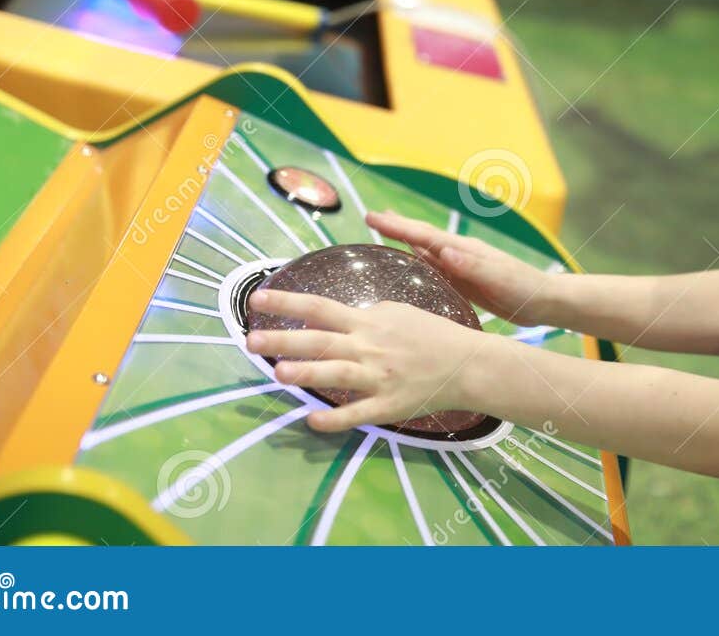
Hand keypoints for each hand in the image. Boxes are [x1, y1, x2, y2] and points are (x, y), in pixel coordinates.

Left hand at [246, 287, 498, 431]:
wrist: (467, 364)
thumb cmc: (433, 334)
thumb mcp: (399, 312)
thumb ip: (368, 316)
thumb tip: (341, 318)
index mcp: (369, 322)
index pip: (321, 308)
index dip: (288, 302)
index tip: (258, 298)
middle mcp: (368, 347)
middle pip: (320, 340)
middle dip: (284, 340)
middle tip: (251, 340)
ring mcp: (378, 377)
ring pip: (336, 374)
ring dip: (307, 373)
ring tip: (278, 373)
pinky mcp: (388, 405)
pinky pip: (357, 414)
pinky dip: (335, 419)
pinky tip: (311, 421)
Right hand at [365, 210, 559, 326]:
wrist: (543, 301)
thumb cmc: (524, 288)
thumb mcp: (498, 278)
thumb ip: (472, 265)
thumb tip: (445, 251)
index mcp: (465, 250)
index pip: (425, 235)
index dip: (398, 227)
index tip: (373, 217)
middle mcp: (460, 254)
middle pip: (422, 237)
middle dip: (397, 227)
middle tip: (370, 218)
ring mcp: (461, 267)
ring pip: (426, 252)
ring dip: (404, 241)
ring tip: (384, 233)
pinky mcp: (464, 282)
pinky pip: (434, 270)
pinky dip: (417, 262)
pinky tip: (410, 263)